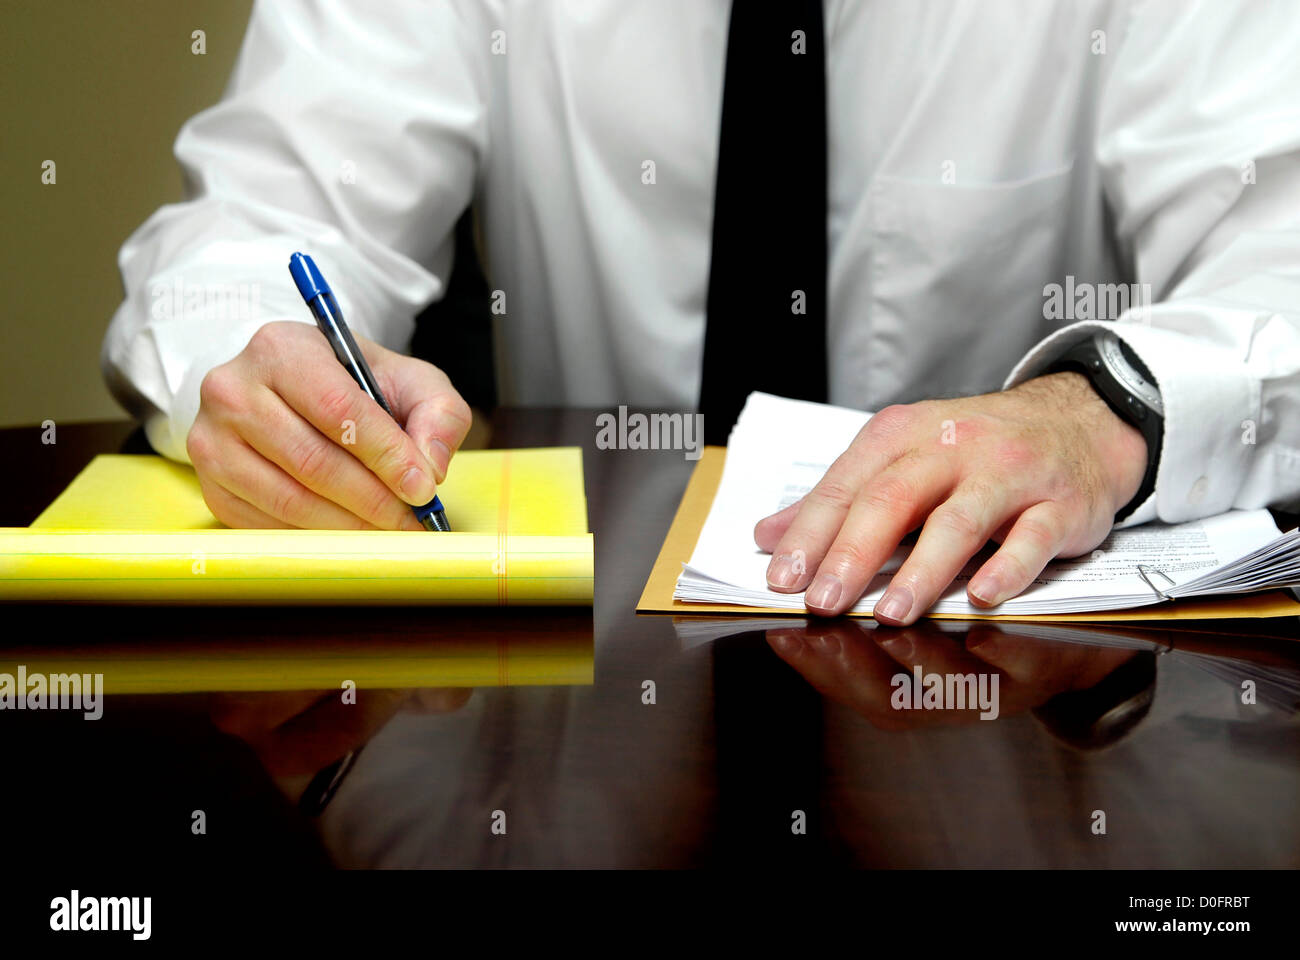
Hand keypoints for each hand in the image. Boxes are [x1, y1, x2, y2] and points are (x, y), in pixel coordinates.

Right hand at [187, 321, 470, 529]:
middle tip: (413, 519)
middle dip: (372, 498)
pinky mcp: (210, 485)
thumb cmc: (356, 386)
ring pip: (288, 499)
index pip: (337, 408)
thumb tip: (430, 468)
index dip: (385, 454)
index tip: (422, 487)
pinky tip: (350, 532)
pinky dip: (316, 537)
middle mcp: (232, 389)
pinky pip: (266, 524)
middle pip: (311, 460)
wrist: (293, 392)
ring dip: (348, 525)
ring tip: (389, 529)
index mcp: (281, 348)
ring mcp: (211, 441)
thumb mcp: (409, 381)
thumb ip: (437, 414)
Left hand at [754, 372, 1147, 621]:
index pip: (846, 486)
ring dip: (922, 570)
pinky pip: (1033, 537)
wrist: (1078, 420)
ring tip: (891, 612)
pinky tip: (983, 597)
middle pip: (894, 499)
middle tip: (823, 602)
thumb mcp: (901, 457)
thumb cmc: (976, 449)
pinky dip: (1008, 568)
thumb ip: (837, 500)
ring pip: (959, 521)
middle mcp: (952, 448)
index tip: (782, 578)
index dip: (811, 534)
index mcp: (902, 435)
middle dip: (853, 554)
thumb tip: (768, 536)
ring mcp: (1009, 474)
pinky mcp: (1058, 503)